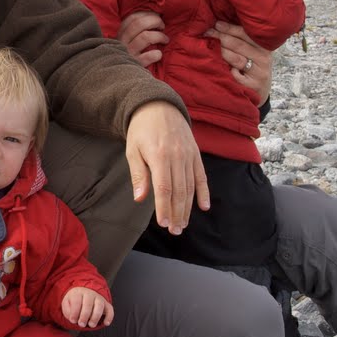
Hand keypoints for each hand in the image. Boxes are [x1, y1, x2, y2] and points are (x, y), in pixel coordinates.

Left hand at [61, 286, 112, 328]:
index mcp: (78, 293)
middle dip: (84, 315)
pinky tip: (106, 323)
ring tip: (91, 325)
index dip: (75, 312)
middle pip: (88, 303)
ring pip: (99, 305)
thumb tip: (72, 318)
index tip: (73, 321)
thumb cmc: (74, 301)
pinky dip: (109, 316)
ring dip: (96, 316)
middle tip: (81, 324)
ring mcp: (99, 298)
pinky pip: (110, 309)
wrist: (83, 293)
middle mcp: (89, 294)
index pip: (77, 301)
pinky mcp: (106, 304)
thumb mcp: (67, 304)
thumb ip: (67, 311)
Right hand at [118, 10, 167, 66]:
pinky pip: (148, 56)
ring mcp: (128, 54)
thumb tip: (154, 16)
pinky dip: (156, 54)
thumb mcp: (126, 41)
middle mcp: (122, 42)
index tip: (156, 17)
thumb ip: (135, 30)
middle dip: (154, 21)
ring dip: (159, 36)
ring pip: (145, 37)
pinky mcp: (135, 65)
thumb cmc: (128, 55)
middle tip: (162, 26)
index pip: (132, 17)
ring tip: (165, 39)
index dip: (147, 14)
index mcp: (120, 34)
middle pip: (139, 24)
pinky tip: (158, 54)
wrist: (121, 78)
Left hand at [123, 100, 208, 233]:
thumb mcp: (132, 150)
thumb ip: (138, 174)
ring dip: (188, 207)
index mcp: (160, 156)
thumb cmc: (141, 130)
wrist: (158, 106)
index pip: (164, 188)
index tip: (164, 224)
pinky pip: (201, 175)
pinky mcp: (195, 153)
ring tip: (183, 224)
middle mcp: (177, 156)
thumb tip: (140, 198)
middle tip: (175, 230)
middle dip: (177, 213)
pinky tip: (204, 206)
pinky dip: (204, 191)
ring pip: (191, 186)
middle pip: (180, 191)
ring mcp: (189, 155)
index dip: (165, 208)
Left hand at [205, 21, 272, 102]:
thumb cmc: (251, 66)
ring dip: (221, 51)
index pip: (246, 34)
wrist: (260, 90)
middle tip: (208, 33)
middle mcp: (264, 58)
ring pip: (237, 59)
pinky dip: (229, 71)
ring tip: (210, 46)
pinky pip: (237, 76)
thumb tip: (220, 25)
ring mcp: (259, 73)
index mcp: (263, 46)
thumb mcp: (252, 51)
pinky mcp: (253, 86)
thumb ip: (241, 40)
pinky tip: (224, 68)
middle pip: (239, 45)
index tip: (217, 24)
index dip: (230, 28)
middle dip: (221, 37)